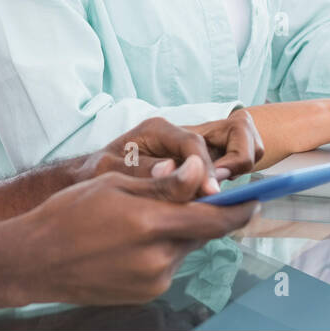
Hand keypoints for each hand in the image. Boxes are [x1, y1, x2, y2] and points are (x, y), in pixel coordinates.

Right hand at [11, 155, 257, 305]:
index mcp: (151, 224)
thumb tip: (199, 173)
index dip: (240, 208)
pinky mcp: (145, 294)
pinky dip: (161, 248)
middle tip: (185, 196)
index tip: (256, 198)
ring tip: (139, 220)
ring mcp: (152, 281)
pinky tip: (130, 240)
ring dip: (177, 231)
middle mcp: (157, 258)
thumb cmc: (69, 213)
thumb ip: (163, 185)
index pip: (215, 218)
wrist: (35, 260)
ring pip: (184, 248)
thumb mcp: (116, 185)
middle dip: (200, 213)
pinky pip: (168, 264)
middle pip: (202, 233)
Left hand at [79, 112, 261, 195]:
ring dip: (239, 165)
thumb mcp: (107, 171)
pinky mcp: (197, 164)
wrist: (90, 178)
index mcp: (158, 129)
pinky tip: (218, 201)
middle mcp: (179, 134)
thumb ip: (140, 170)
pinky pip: (232, 161)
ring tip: (222, 197)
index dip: (204, 168)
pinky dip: (236, 174)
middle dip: (234, 162)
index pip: (194, 142)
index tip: (209, 194)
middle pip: (230, 133)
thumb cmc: (97, 173)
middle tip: (221, 196)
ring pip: (238, 142)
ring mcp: (191, 148)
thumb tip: (169, 170)